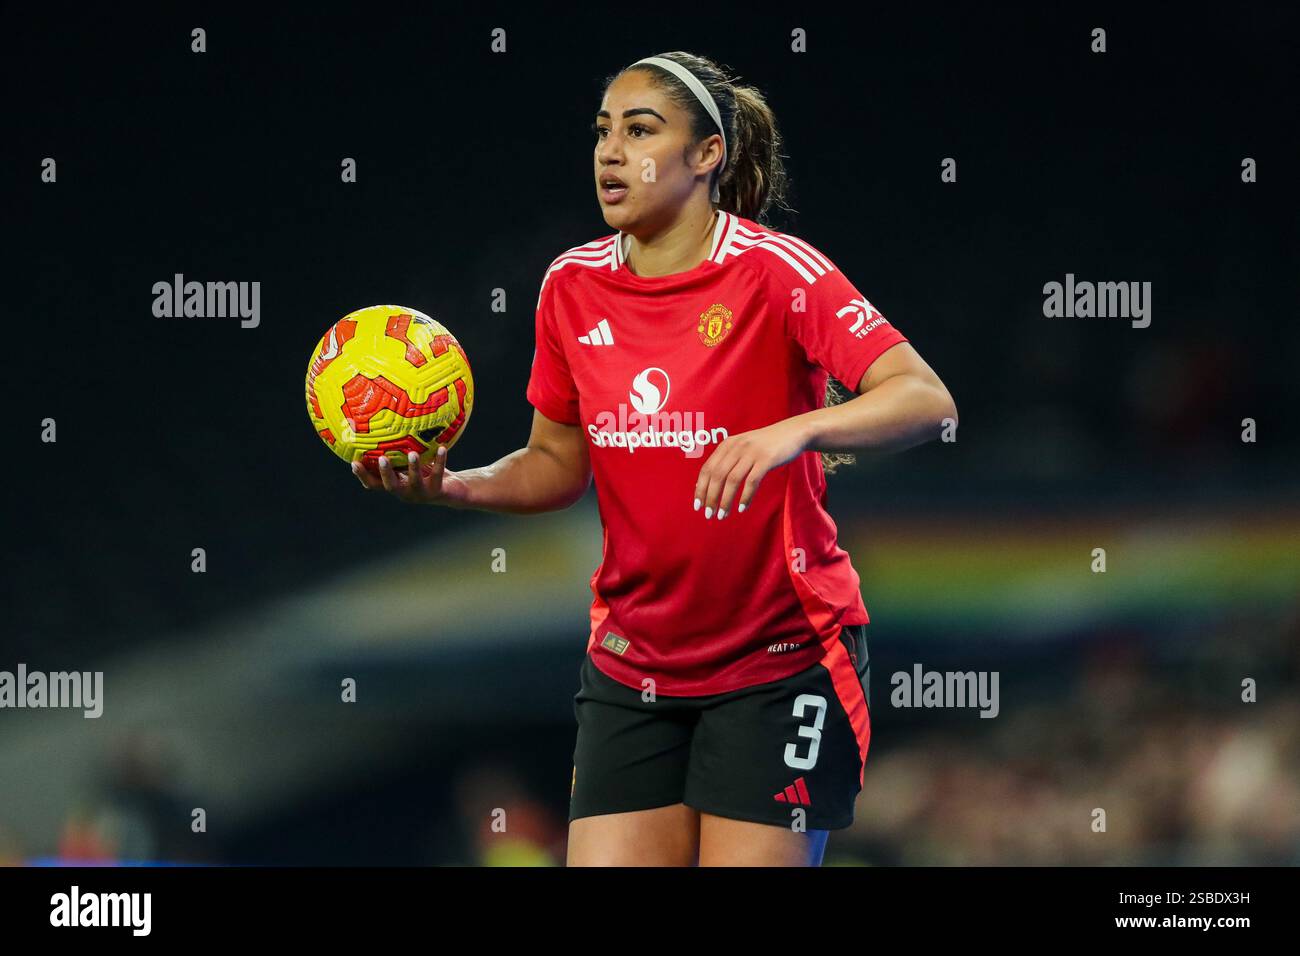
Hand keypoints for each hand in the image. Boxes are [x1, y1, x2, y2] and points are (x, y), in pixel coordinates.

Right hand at [352, 447, 468, 505]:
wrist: (454, 490)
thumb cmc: (427, 473)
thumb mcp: (410, 464)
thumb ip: (398, 453)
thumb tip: (384, 427)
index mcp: (396, 485)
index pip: (374, 483)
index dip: (363, 476)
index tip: (353, 462)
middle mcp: (405, 493)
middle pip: (390, 486)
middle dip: (385, 473)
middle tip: (381, 459)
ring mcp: (421, 494)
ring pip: (415, 481)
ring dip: (413, 467)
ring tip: (412, 453)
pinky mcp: (437, 491)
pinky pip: (438, 473)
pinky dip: (440, 460)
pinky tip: (442, 448)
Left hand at [692, 419, 807, 518]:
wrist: (793, 432)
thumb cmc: (766, 445)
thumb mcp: (743, 448)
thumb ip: (726, 462)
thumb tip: (705, 486)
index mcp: (727, 444)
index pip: (707, 468)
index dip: (700, 488)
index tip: (697, 505)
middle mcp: (737, 447)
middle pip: (717, 475)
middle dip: (710, 497)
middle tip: (708, 514)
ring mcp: (752, 452)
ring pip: (732, 480)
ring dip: (725, 500)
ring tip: (722, 515)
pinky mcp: (767, 459)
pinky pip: (752, 481)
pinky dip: (745, 496)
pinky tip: (741, 508)